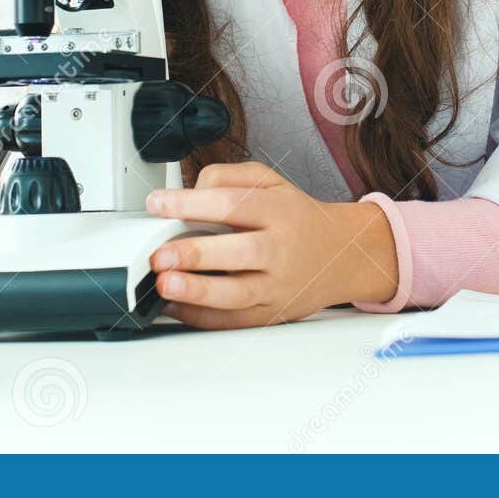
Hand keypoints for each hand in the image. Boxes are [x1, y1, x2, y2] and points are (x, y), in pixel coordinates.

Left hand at [146, 162, 398, 328]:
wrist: (340, 255)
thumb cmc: (297, 218)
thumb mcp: (273, 182)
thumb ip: (230, 176)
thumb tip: (191, 191)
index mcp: (280, 211)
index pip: (234, 203)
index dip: (192, 203)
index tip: (157, 204)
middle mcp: (280, 249)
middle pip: (240, 252)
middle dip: (197, 254)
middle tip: (161, 255)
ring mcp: (276, 286)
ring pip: (238, 294)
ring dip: (198, 292)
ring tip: (165, 285)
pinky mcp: (269, 314)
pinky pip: (233, 320)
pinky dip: (200, 317)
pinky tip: (174, 306)